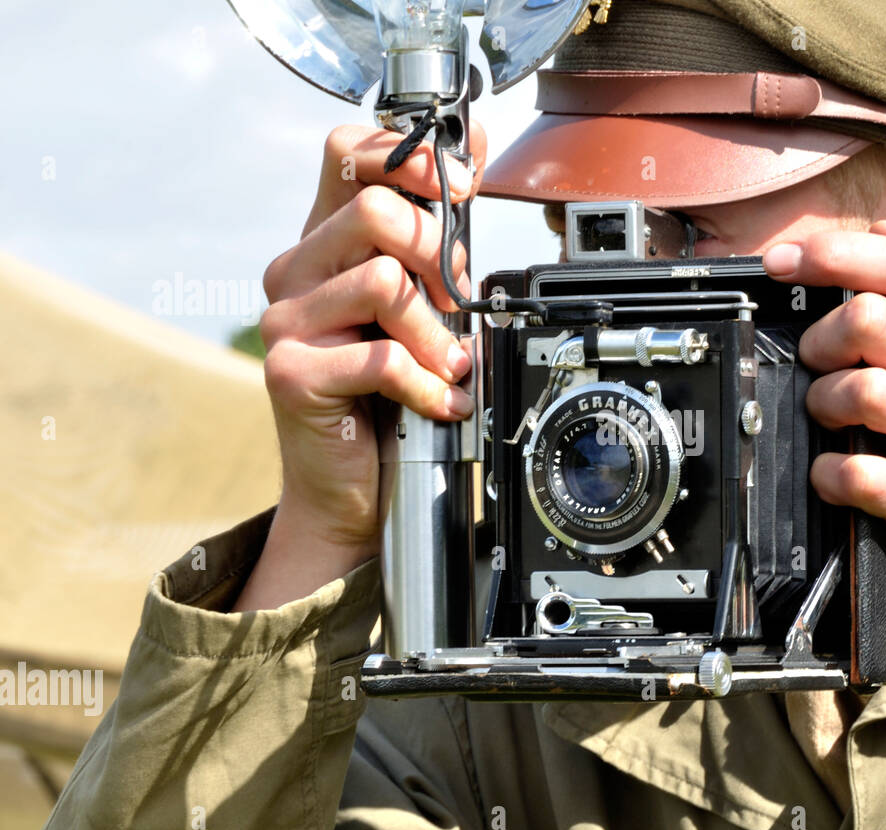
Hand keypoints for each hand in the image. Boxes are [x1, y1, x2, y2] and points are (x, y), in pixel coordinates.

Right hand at [233, 122, 486, 609]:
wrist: (350, 487)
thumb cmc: (389, 394)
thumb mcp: (418, 305)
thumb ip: (431, 243)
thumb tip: (467, 159)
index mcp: (324, 244)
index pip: (347, 154)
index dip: (408, 157)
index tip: (458, 186)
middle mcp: (294, 273)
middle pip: (375, 212)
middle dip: (437, 258)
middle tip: (455, 307)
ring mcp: (284, 322)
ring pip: (383, 283)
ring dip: (436, 334)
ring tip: (447, 368)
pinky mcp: (289, 373)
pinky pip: (382, 358)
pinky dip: (428, 386)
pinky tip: (438, 404)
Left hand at [764, 219, 885, 677]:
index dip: (839, 253)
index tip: (785, 257)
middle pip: (870, 320)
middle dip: (821, 337)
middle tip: (820, 359)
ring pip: (862, 389)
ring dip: (823, 401)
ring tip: (830, 416)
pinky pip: (859, 474)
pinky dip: (831, 473)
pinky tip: (835, 471)